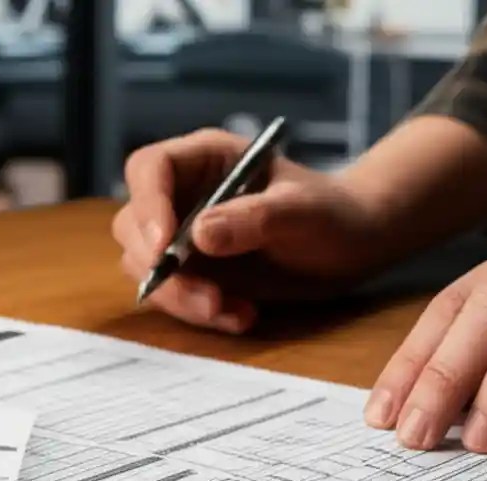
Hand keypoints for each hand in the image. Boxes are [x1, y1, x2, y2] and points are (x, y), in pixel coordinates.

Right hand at [113, 129, 394, 333]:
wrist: (352, 247)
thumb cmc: (333, 213)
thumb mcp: (304, 212)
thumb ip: (256, 218)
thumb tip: (200, 235)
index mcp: (206, 159)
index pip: (150, 168)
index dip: (147, 206)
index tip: (162, 249)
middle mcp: (184, 193)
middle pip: (134, 224)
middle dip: (163, 269)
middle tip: (207, 299)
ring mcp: (183, 234)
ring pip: (146, 267)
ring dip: (181, 298)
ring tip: (235, 312)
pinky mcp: (192, 271)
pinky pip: (173, 295)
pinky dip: (200, 313)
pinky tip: (243, 315)